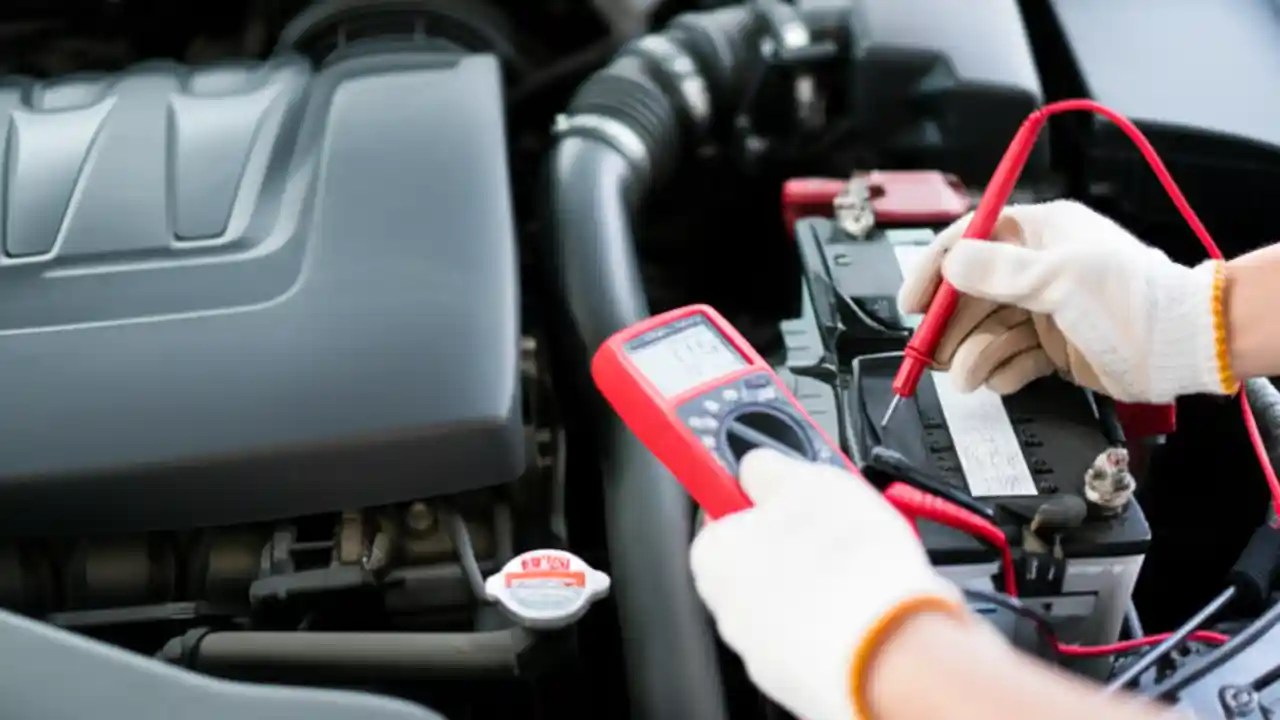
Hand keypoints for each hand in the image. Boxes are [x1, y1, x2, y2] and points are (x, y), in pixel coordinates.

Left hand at [690, 449, 965, 719]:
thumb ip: (769, 468)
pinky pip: (822, 629)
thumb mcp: (804, 478)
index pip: (721, 511)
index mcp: (713, 554)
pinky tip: (873, 598)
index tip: (784, 484)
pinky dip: (843, 614)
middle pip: (759, 554)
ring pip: (794, 593)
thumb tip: (757, 464)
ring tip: (866, 560)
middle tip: (837, 518)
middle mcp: (728, 606)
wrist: (889, 650)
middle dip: (797, 535)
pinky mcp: (805, 673)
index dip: (758, 494)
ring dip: (825, 575)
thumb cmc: (843, 565)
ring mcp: (764, 645)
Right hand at [897, 200, 1235, 402]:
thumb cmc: (1129, 300)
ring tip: (970, 377)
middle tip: (930, 355)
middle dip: (950, 326)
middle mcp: (1037, 269)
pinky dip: (1003, 370)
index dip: (935, 270)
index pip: (969, 241)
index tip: (911, 303)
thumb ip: (998, 273)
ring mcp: (1044, 309)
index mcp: (1038, 234)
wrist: (1180, 348)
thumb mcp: (1059, 278)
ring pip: (987, 330)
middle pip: (971, 294)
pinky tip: (1003, 379)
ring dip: (974, 355)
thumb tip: (950, 263)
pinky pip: (1011, 356)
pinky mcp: (1052, 346)